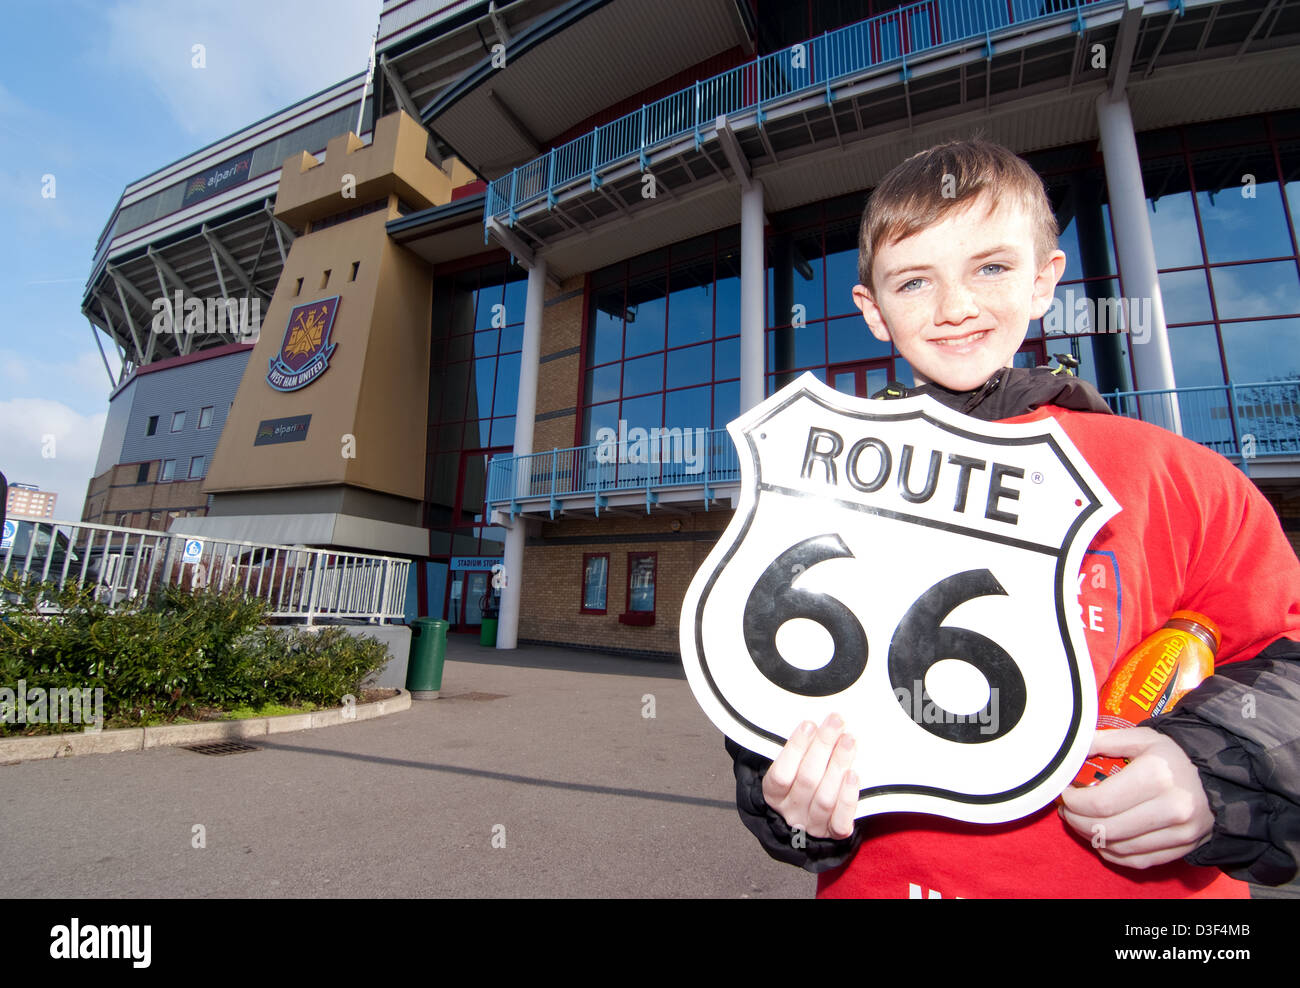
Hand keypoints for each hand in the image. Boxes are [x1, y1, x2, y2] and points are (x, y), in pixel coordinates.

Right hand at [761, 713, 858, 839]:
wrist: (810, 817)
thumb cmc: (800, 782)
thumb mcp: (791, 766)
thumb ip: (801, 749)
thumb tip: (818, 725)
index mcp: (773, 794)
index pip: (781, 773)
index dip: (795, 748)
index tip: (809, 724)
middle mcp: (791, 812)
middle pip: (807, 780)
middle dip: (823, 747)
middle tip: (836, 723)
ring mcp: (812, 825)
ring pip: (824, 797)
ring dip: (838, 765)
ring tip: (848, 740)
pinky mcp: (833, 833)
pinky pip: (840, 821)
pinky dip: (847, 797)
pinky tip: (853, 775)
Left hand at [1058, 726, 1213, 869]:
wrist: (1223, 778)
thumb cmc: (1177, 755)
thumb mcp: (1144, 738)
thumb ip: (1105, 741)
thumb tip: (1072, 749)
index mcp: (1157, 776)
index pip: (1100, 802)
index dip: (1074, 802)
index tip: (1065, 793)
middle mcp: (1171, 808)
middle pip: (1106, 829)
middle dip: (1077, 820)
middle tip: (1068, 808)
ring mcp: (1180, 833)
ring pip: (1119, 848)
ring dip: (1091, 837)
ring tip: (1081, 820)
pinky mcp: (1184, 849)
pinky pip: (1138, 860)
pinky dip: (1113, 853)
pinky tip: (1102, 838)